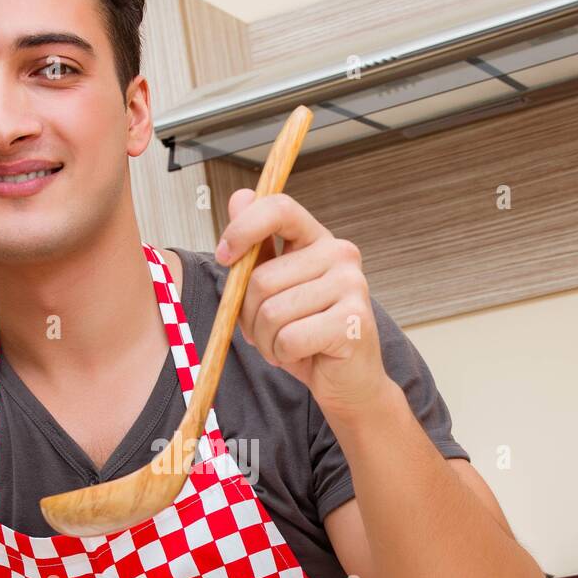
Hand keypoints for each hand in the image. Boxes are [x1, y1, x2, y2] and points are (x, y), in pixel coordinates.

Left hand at [216, 188, 389, 419]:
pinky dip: (282, 354)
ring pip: (271, 312)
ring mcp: (352, 286)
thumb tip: (239, 196)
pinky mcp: (352, 322)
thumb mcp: (273, 290)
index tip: (224, 255)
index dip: (243, 228)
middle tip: (265, 332)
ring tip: (284, 345)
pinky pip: (289, 338)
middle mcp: (340, 254)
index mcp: (318, 240)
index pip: (279, 209)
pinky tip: (301, 356)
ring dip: (266, 340)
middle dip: (248, 315)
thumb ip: (256, 249)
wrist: (347, 381)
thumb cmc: (307, 336)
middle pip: (261, 278)